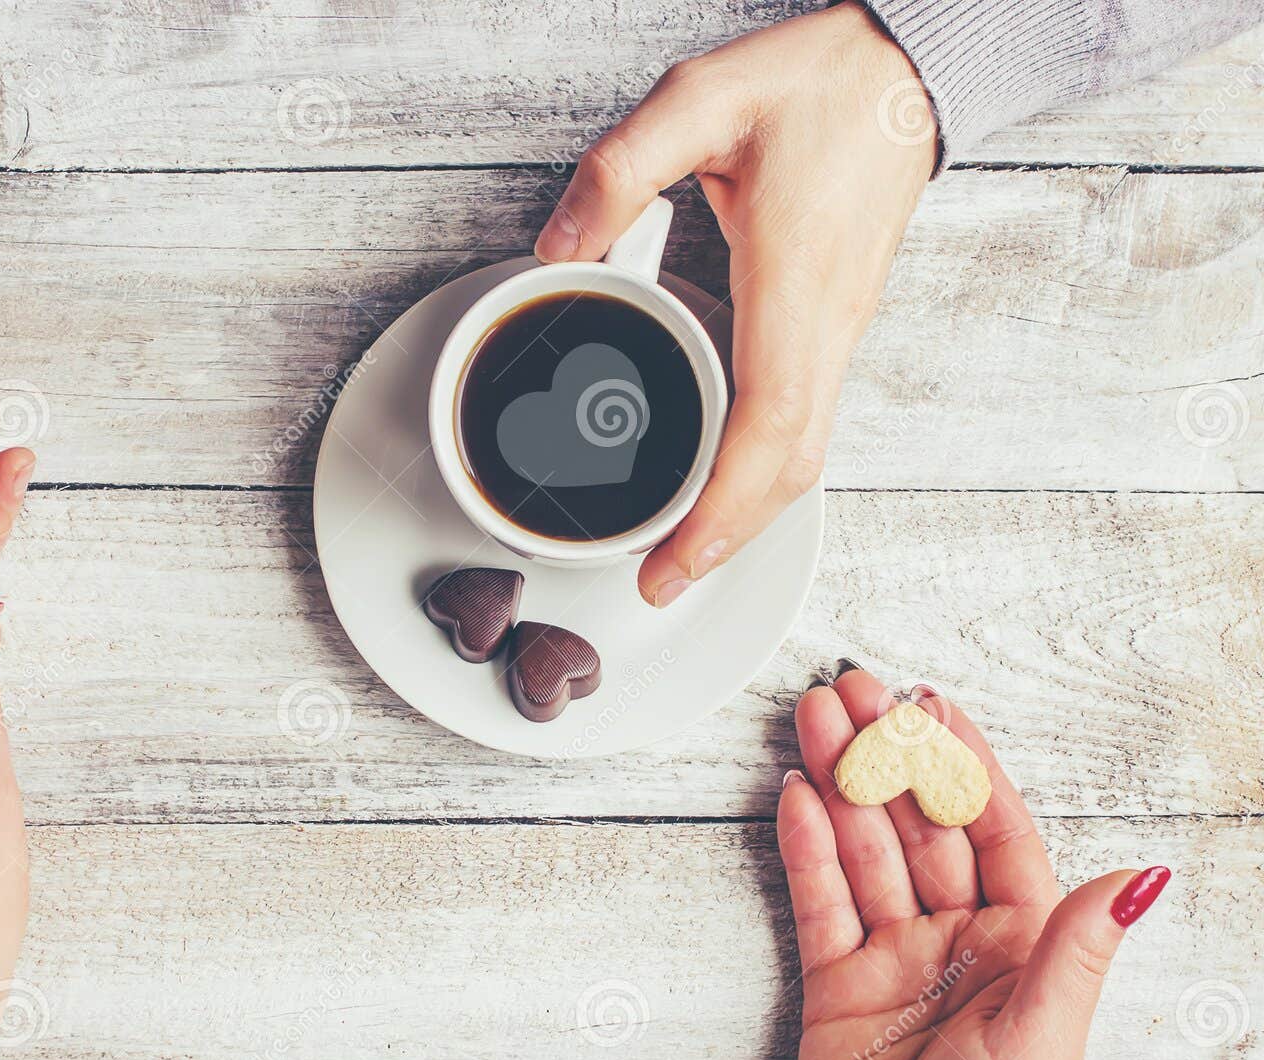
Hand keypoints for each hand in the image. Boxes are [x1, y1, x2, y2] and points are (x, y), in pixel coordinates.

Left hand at [537, 3, 935, 605]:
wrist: (903, 75)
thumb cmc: (816, 85)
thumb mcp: (699, 98)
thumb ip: (620, 169)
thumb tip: (559, 248)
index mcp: (794, 281)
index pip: (769, 426)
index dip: (722, 510)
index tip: (673, 562)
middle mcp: (826, 324)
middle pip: (792, 466)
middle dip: (728, 539)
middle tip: (661, 581)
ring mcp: (839, 331)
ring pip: (806, 452)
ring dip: (747, 513)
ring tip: (682, 548)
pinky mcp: (834, 326)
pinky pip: (805, 421)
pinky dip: (761, 471)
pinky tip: (718, 480)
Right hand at [779, 667, 1169, 1059]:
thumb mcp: (1042, 1038)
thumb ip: (1076, 950)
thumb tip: (1142, 881)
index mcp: (1024, 946)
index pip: (994, 831)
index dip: (963, 765)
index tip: (935, 708)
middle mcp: (959, 942)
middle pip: (919, 827)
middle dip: (887, 756)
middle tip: (856, 693)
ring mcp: (893, 959)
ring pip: (863, 850)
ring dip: (839, 782)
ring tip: (816, 721)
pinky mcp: (835, 984)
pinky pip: (817, 901)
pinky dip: (801, 847)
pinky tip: (796, 795)